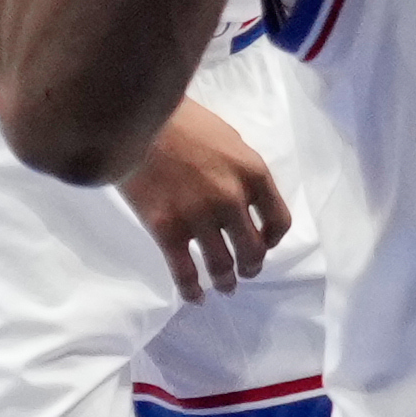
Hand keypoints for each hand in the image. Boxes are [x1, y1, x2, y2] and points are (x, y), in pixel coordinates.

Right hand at [122, 95, 292, 302]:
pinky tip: (195, 297)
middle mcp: (232, 200)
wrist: (137, 118)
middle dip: (252, 266)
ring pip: (222, 266)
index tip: (265, 244)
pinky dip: (192, 290)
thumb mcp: (228, 139)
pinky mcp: (167, 230)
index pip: (278, 221)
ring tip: (225, 287)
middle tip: (246, 271)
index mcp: (253, 174)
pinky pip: (185, 272)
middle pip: (253, 250)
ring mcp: (199, 217)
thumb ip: (242, 171)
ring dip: (226, 281)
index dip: (273, 239)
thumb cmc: (182, 121)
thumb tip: (245, 198)